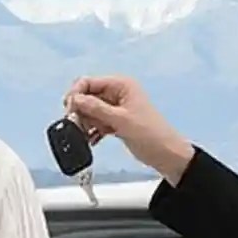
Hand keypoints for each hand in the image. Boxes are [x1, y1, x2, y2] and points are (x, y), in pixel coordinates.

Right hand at [63, 75, 195, 185]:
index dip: (76, 94)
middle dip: (80, 111)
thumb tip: (75, 100)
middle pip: (87, 96)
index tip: (70, 110)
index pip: (88, 82)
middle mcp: (118, 93)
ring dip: (85, 123)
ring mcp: (116, 108)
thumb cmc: (152, 135)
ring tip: (86, 135)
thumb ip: (96, 108)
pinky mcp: (116, 122)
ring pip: (90, 111)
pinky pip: (96, 122)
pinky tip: (92, 140)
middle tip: (77, 125)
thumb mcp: (121, 120)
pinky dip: (92, 131)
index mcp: (122, 85)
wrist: (167, 155)